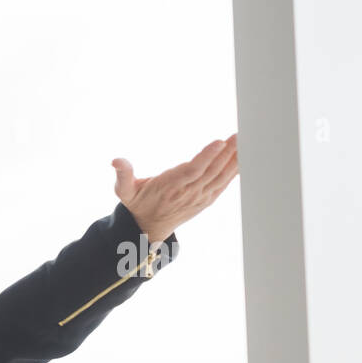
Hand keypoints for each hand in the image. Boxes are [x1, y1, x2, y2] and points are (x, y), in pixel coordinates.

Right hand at [112, 134, 237, 243]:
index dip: (206, 157)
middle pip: (211, 171)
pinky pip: (223, 183)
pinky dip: (234, 171)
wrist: (148, 228)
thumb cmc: (138, 204)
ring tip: (245, 141)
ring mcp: (199, 197)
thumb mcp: (124, 192)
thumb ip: (123, 175)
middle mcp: (188, 193)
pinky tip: (243, 158)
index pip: (192, 171)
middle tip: (239, 134)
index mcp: (170, 187)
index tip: (219, 142)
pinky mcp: (207, 199)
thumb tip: (115, 161)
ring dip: (234, 159)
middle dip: (227, 152)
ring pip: (221, 176)